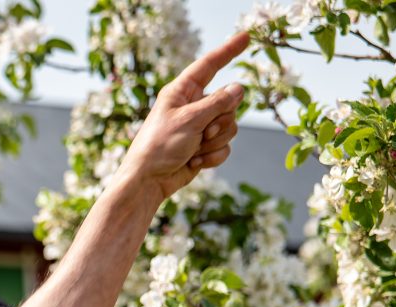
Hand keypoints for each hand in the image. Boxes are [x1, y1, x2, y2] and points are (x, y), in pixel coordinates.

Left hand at [119, 31, 249, 202]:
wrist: (149, 182)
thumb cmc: (159, 146)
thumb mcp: (189, 120)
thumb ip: (217, 103)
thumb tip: (238, 89)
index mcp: (181, 92)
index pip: (209, 65)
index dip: (228, 51)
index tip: (246, 36)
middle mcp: (192, 106)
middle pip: (228, 103)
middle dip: (221, 121)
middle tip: (203, 133)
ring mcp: (199, 126)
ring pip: (230, 126)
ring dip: (216, 141)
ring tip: (195, 149)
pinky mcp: (204, 146)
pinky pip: (225, 146)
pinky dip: (213, 156)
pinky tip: (195, 162)